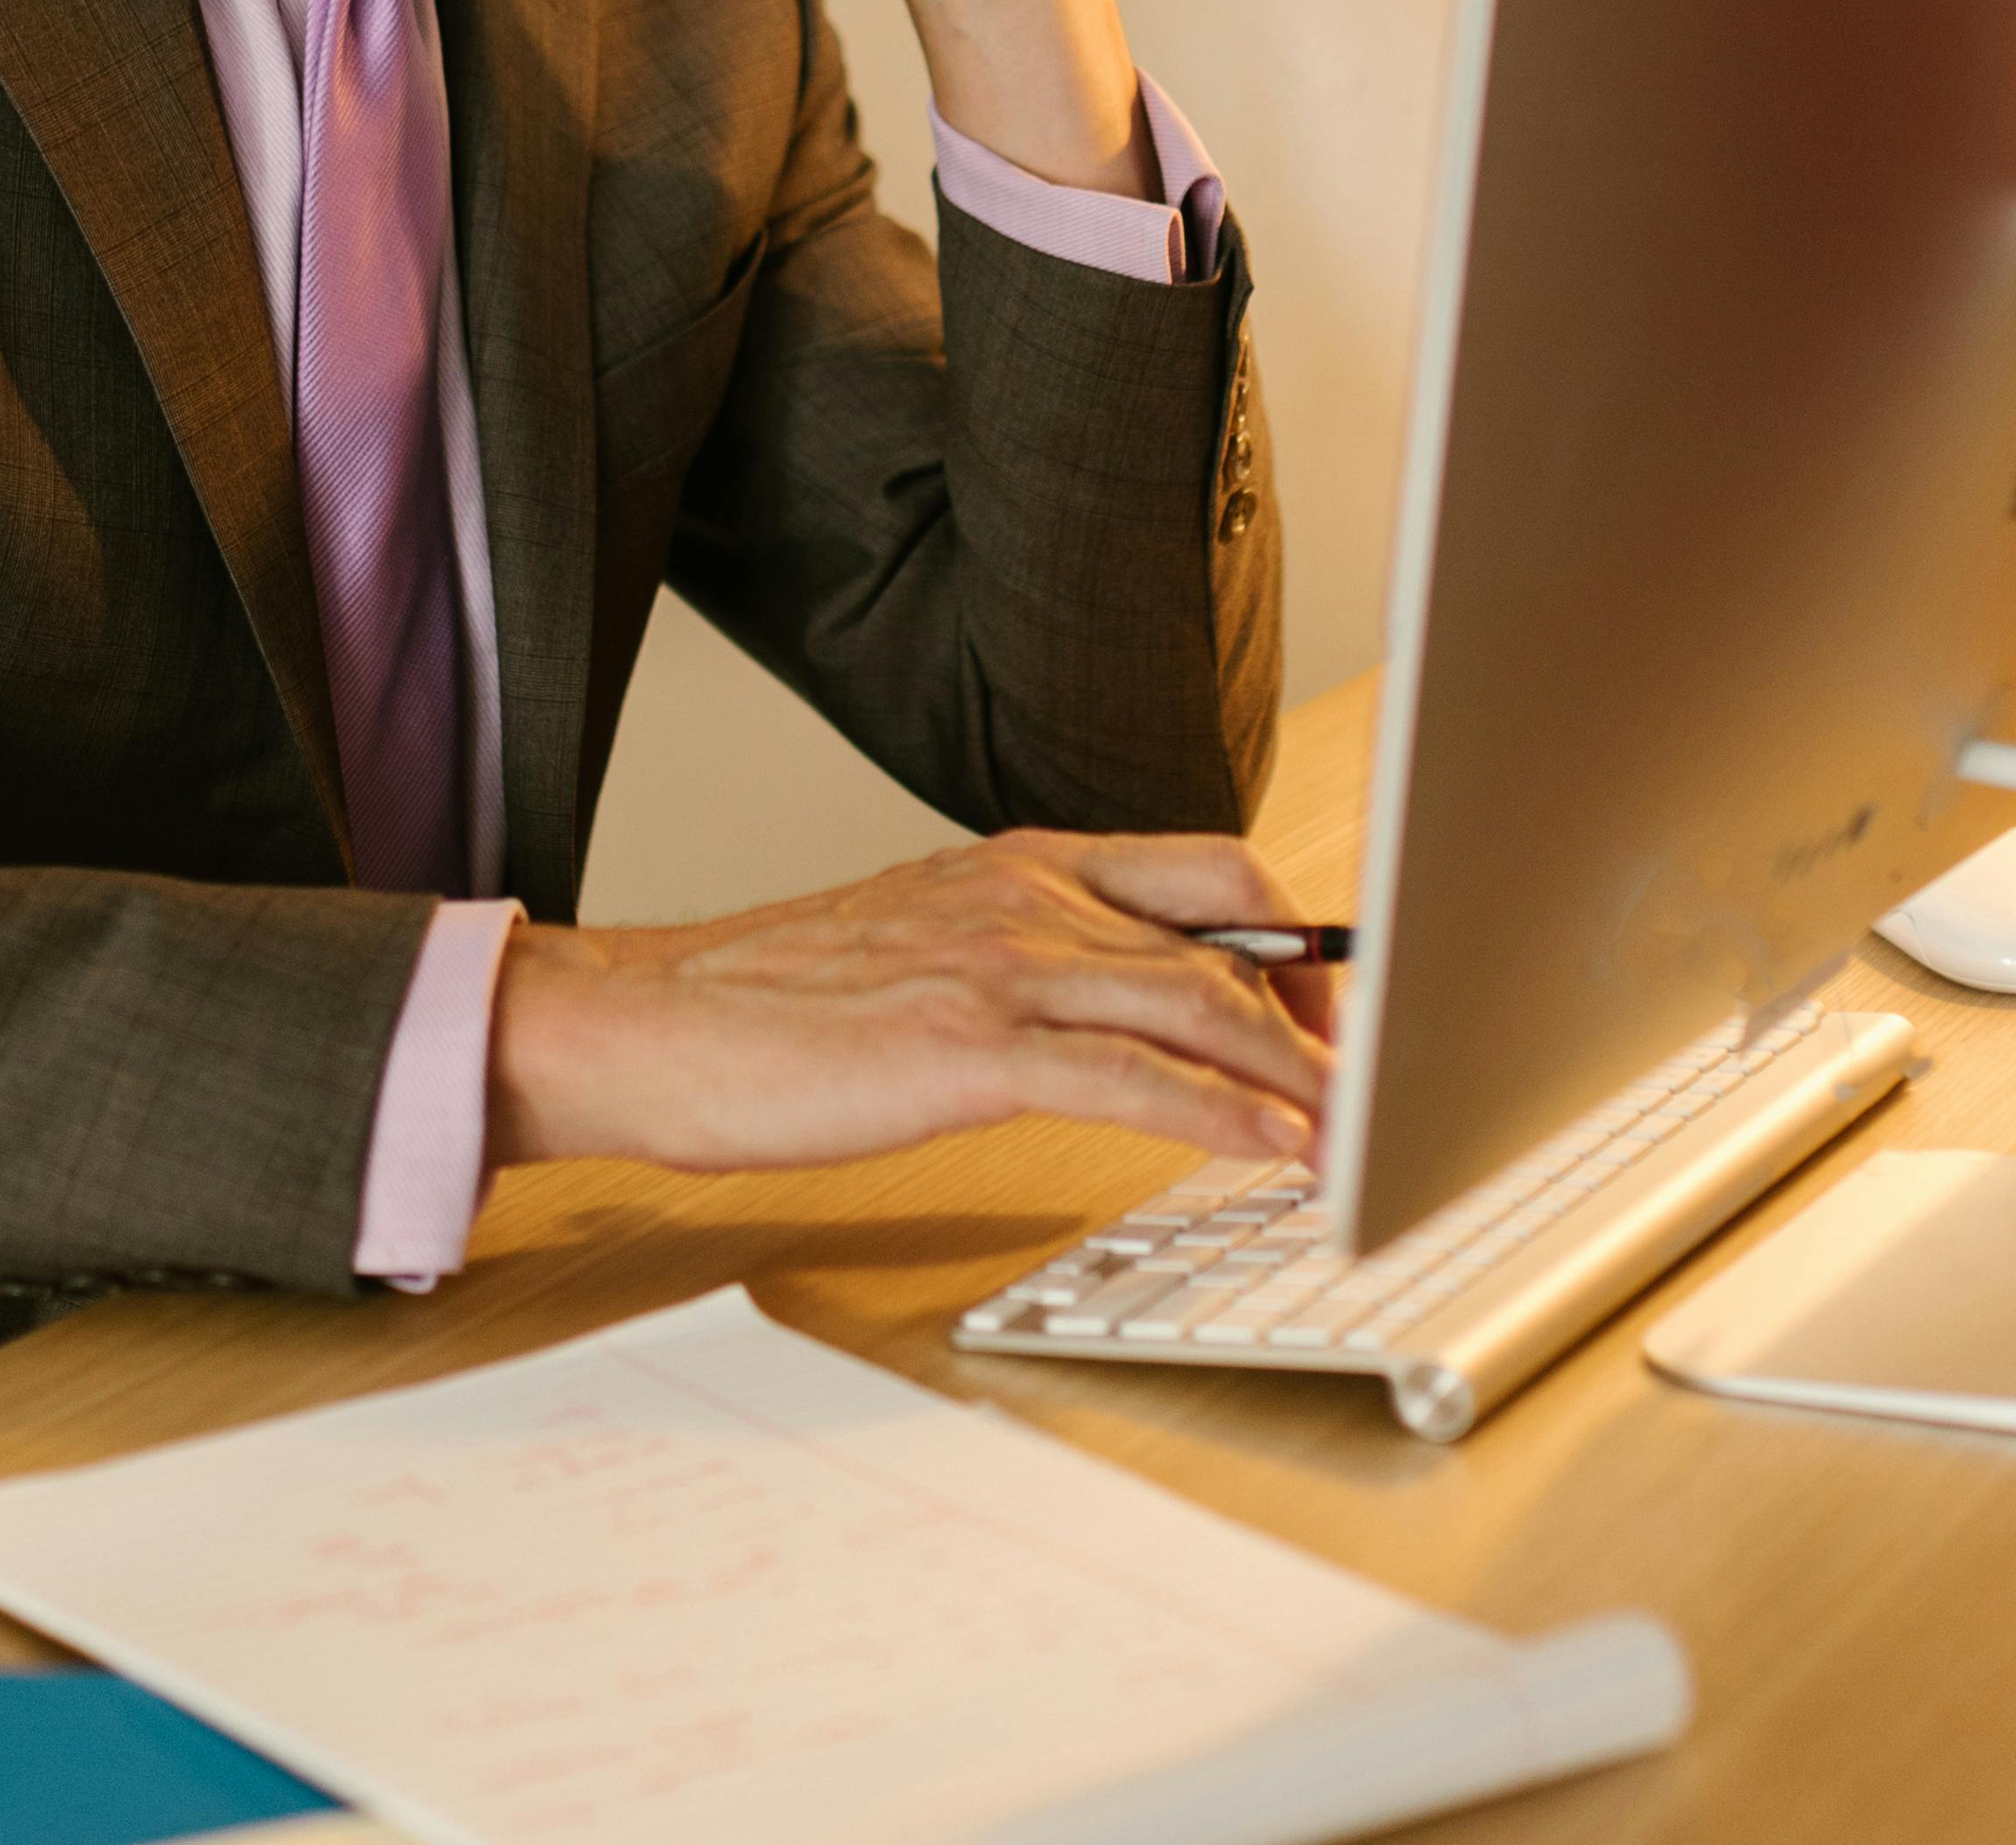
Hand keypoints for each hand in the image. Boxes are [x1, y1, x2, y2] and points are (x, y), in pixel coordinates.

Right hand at [484, 831, 1339, 1175]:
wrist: (646, 1021)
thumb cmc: (766, 1001)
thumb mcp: (919, 944)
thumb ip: (1021, 956)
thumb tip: (1111, 1010)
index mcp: (1020, 866)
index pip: (1207, 872)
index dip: (1296, 938)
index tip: (1334, 1007)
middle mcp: (1026, 899)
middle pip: (1230, 935)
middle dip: (1323, 1016)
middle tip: (1368, 1088)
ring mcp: (998, 968)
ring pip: (1199, 1003)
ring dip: (1299, 1075)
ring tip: (1359, 1134)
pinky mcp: (967, 1048)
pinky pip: (1131, 1079)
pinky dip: (1221, 1114)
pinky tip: (1273, 1149)